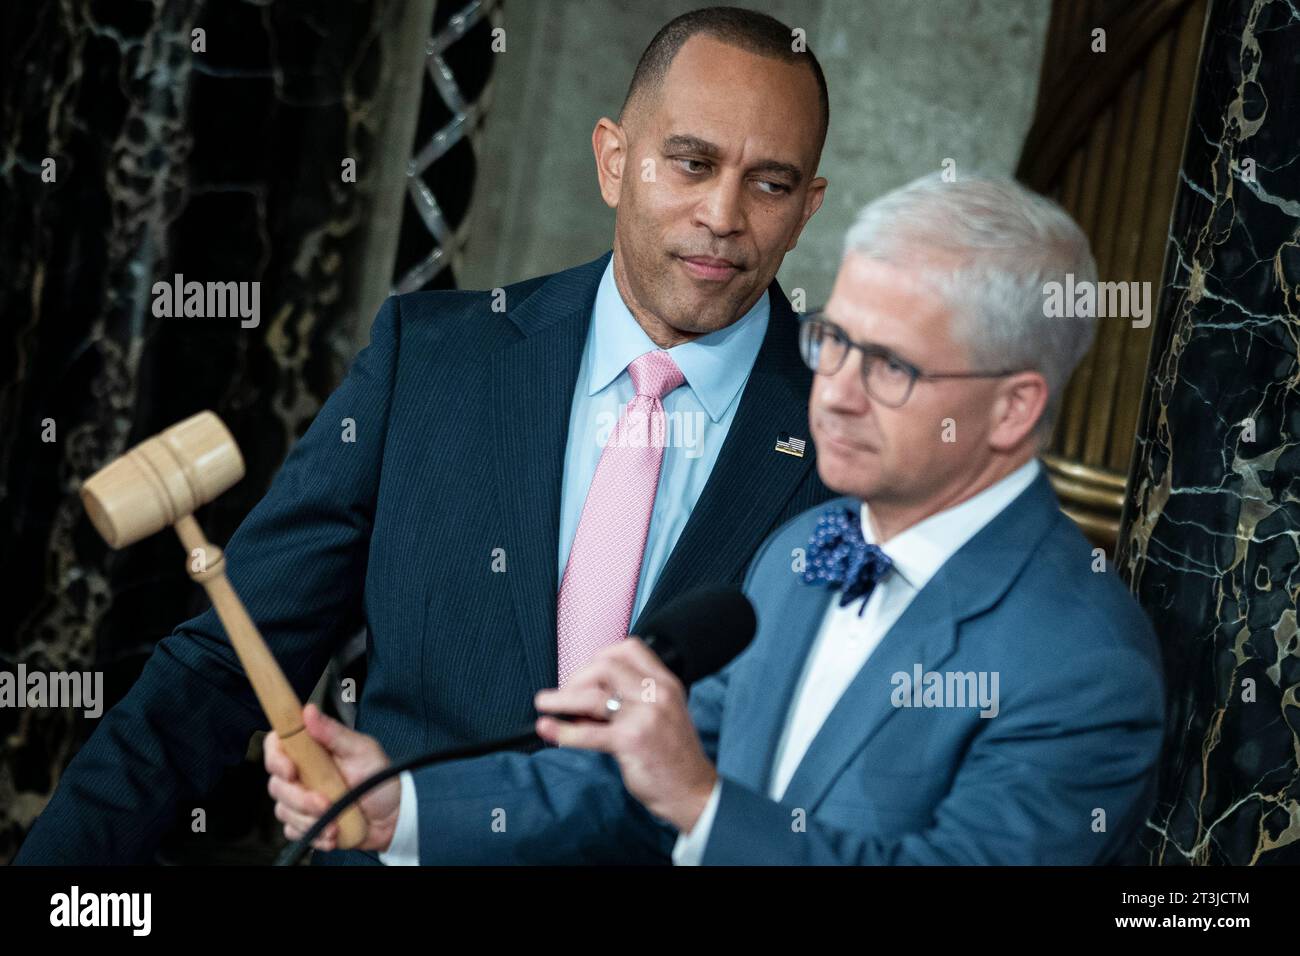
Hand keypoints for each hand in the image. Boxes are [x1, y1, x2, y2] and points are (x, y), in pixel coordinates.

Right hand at [263, 703, 400, 852]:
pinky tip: (333, 833)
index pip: (276, 746)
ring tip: (336, 822)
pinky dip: (314, 835)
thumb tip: (308, 710)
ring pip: (283, 811)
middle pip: (277, 784)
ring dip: (309, 819)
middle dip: (299, 798)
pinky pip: (294, 832)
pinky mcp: (306, 824)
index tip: (290, 770)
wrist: (393, 815)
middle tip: (325, 803)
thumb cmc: (379, 777)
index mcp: (310, 750)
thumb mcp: (362, 751)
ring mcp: (300, 801)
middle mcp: (301, 774)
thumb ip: (334, 733)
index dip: (276, 758)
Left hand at [533, 639, 716, 832]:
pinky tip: (549, 729)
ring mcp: (645, 716)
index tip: (585, 674)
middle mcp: (657, 693)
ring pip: (593, 696)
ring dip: (561, 699)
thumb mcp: (662, 715)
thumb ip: (632, 700)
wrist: (693, 791)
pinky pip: (589, 732)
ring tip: (543, 704)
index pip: (629, 649)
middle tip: (564, 694)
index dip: (600, 657)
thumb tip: (583, 698)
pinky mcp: (632, 741)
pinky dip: (563, 730)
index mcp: (666, 683)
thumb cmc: (674, 755)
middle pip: (605, 666)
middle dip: (576, 677)